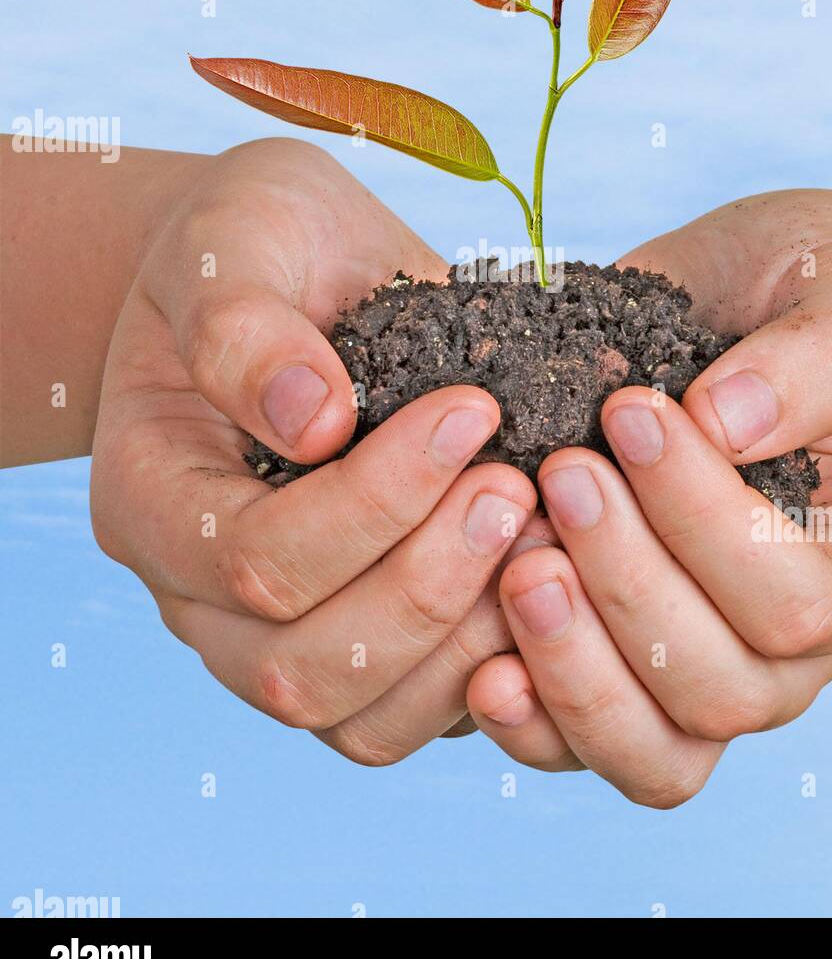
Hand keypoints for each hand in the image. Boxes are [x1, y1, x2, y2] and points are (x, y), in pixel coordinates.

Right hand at [90, 138, 535, 763]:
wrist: (292, 269)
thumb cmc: (255, 243)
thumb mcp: (236, 239)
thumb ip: (246, 325)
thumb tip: (315, 419)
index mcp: (151, 498)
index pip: (251, 558)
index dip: (371, 502)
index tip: (470, 411)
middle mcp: (200, 595)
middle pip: (299, 666)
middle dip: (427, 585)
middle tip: (519, 488)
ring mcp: (279, 633)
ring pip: (363, 719)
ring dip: (469, 640)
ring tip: (548, 535)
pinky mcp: (364, 646)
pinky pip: (421, 712)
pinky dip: (495, 668)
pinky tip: (554, 577)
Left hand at [466, 190, 831, 805]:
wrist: (761, 303)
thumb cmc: (818, 293)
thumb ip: (813, 358)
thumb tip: (723, 422)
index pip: (797, 599)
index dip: (701, 520)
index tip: (627, 412)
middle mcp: (812, 644)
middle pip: (721, 689)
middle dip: (624, 586)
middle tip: (558, 476)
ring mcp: (720, 666)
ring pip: (657, 751)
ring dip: (571, 668)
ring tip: (513, 565)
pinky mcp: (633, 666)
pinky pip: (587, 746)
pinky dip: (532, 719)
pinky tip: (478, 663)